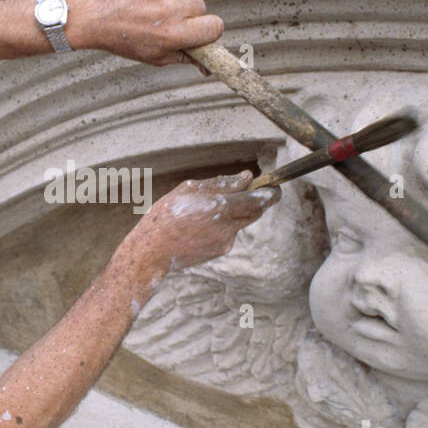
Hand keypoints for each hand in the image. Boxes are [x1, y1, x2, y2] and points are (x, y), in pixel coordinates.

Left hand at [63, 0, 223, 64]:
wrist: (91, 15)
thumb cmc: (123, 40)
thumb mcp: (154, 56)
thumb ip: (183, 56)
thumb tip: (207, 64)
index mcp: (175, 34)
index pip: (215, 26)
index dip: (209, 29)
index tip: (200, 29)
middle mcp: (171, 9)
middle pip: (200, 6)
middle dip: (188, 12)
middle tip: (166, 18)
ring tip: (146, 6)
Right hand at [122, 171, 279, 281]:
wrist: (153, 250)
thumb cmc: (166, 214)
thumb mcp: (189, 190)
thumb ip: (220, 184)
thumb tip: (246, 178)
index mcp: (219, 207)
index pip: (257, 199)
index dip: (269, 192)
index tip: (274, 186)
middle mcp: (227, 226)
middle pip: (256, 211)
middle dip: (257, 201)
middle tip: (250, 191)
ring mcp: (226, 240)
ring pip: (242, 221)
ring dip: (237, 212)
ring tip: (211, 209)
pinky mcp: (221, 250)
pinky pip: (230, 232)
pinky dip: (223, 224)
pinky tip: (201, 225)